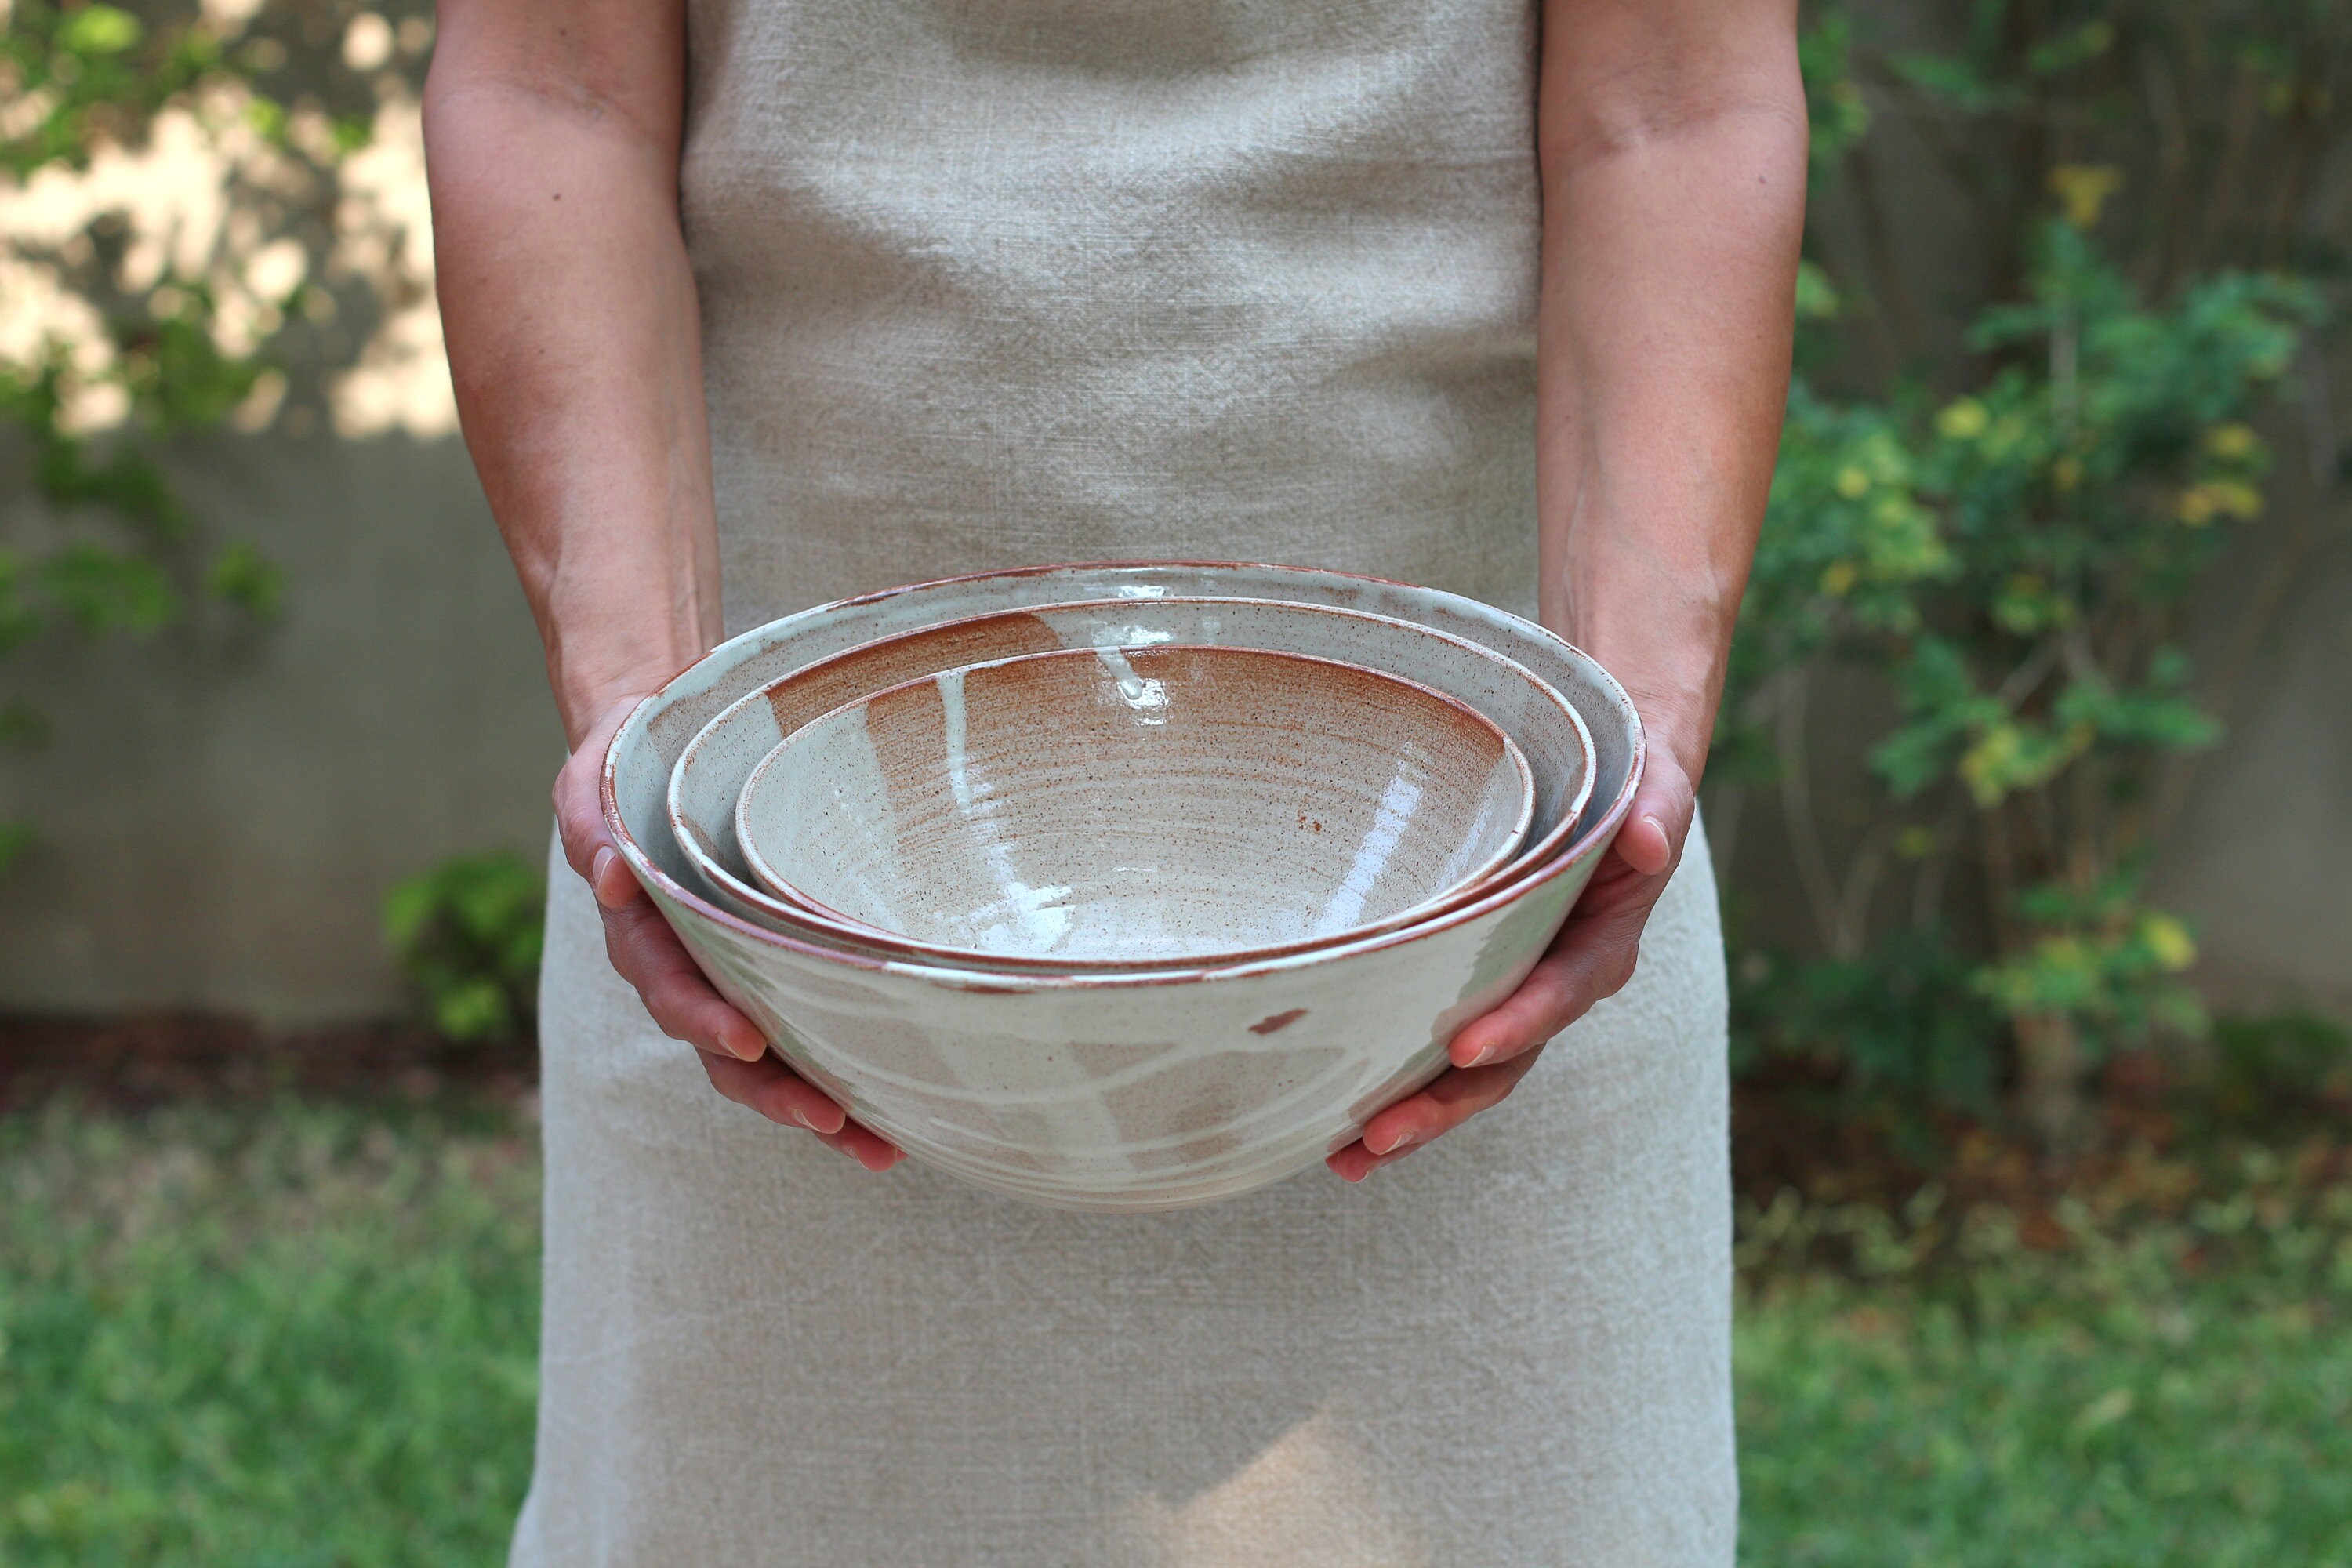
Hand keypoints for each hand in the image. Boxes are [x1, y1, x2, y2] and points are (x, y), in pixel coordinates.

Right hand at [555, 691, 902, 1169]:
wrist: (668, 745)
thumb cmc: (633, 763)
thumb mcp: (598, 780)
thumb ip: (593, 824)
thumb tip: (613, 877)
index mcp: (645, 932)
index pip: (670, 989)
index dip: (703, 1020)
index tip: (746, 1041)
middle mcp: (690, 969)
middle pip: (724, 1049)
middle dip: (774, 1090)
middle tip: (829, 1117)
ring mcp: (735, 979)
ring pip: (770, 1061)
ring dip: (818, 1109)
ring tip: (879, 1147)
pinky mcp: (778, 973)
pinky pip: (806, 1033)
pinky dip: (844, 1076)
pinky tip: (896, 1118)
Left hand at [1325, 742, 1695, 1181]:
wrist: (1604, 782)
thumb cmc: (1626, 782)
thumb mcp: (1654, 786)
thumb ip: (1656, 812)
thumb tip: (1649, 842)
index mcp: (1599, 949)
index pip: (1558, 996)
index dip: (1517, 1024)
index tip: (1468, 1048)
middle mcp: (1553, 987)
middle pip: (1502, 1063)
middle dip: (1443, 1104)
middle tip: (1379, 1136)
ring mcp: (1509, 996)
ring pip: (1463, 1074)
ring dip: (1410, 1118)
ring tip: (1346, 1158)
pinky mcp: (1470, 989)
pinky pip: (1432, 1047)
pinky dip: (1393, 1086)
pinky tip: (1333, 1126)